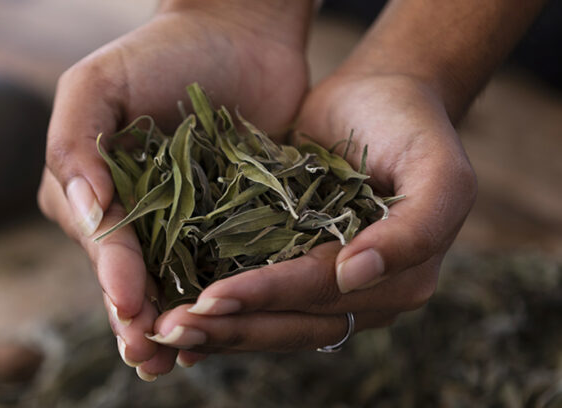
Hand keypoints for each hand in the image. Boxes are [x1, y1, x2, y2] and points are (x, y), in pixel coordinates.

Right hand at [38, 0, 311, 378]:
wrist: (239, 32)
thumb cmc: (158, 51)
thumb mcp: (97, 84)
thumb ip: (74, 143)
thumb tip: (79, 210)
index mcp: (86, 190)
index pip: (98, 241)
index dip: (112, 275)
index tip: (128, 305)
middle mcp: (128, 216)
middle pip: (130, 276)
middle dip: (137, 318)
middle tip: (150, 355)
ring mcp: (178, 225)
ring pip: (173, 285)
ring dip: (175, 325)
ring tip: (180, 362)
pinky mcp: (226, 226)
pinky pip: (220, 269)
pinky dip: (220, 301)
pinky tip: (225, 331)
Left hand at [144, 73, 476, 356]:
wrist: (376, 97)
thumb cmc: (410, 124)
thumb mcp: (439, 168)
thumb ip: (415, 229)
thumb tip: (356, 276)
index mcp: (400, 280)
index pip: (321, 292)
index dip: (266, 296)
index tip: (210, 298)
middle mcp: (362, 296)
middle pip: (290, 323)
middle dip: (230, 327)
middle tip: (171, 328)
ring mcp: (325, 289)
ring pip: (268, 322)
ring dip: (217, 330)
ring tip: (164, 331)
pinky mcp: (291, 270)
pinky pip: (256, 302)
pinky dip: (219, 314)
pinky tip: (173, 325)